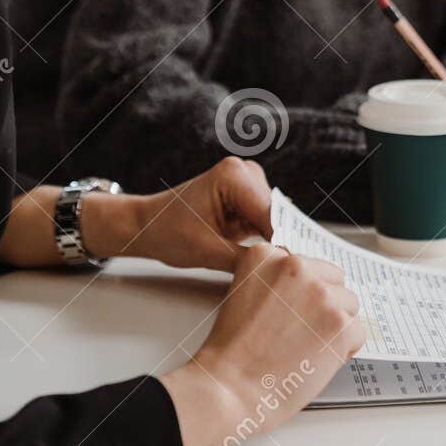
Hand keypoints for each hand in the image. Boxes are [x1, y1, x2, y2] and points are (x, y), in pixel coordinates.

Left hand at [85, 157, 271, 272]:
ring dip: (276, 242)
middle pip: (278, 215)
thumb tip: (279, 270)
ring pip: (277, 219)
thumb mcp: (207, 252)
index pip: (271, 214)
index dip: (286, 244)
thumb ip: (247, 259)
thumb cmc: (167, 232)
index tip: (298, 269)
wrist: (147, 225)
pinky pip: (268, 221)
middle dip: (282, 243)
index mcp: (233, 175)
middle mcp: (245, 171)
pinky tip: (266, 256)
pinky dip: (268, 239)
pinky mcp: (248, 197)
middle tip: (288, 273)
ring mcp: (248, 182)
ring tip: (274, 267)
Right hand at [159, 244, 363, 445]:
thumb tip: (307, 288)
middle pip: (333, 280)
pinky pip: (358, 332)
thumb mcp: (243, 295)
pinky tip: (316, 360)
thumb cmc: (232, 353)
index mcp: (267, 256)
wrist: (230, 389)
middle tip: (299, 333)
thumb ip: (276, 283)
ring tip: (305, 347)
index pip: (307, 265)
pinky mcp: (340, 324)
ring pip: (348, 305)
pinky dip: (343, 349)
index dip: (301, 294)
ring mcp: (322, 295)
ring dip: (334, 325)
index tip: (289, 312)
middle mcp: (297, 267)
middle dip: (323, 305)